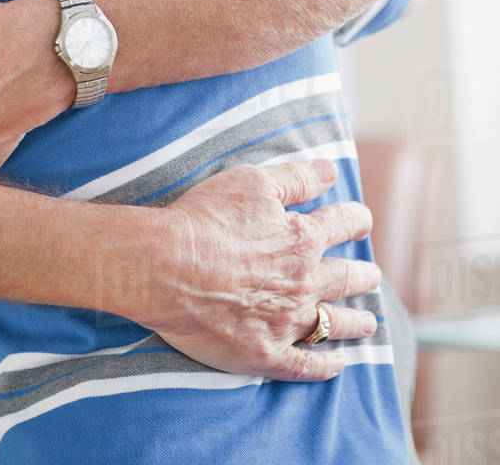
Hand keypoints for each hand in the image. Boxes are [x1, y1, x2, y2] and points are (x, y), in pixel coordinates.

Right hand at [135, 159, 379, 380]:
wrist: (165, 267)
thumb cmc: (205, 219)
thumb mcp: (252, 182)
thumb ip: (296, 177)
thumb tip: (331, 171)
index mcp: (302, 238)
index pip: (342, 224)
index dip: (356, 219)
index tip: (362, 221)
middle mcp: (303, 281)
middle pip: (346, 278)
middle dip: (363, 275)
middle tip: (372, 275)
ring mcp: (287, 321)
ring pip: (334, 324)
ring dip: (355, 323)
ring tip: (368, 323)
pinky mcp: (265, 353)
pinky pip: (306, 365)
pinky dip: (325, 367)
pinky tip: (337, 365)